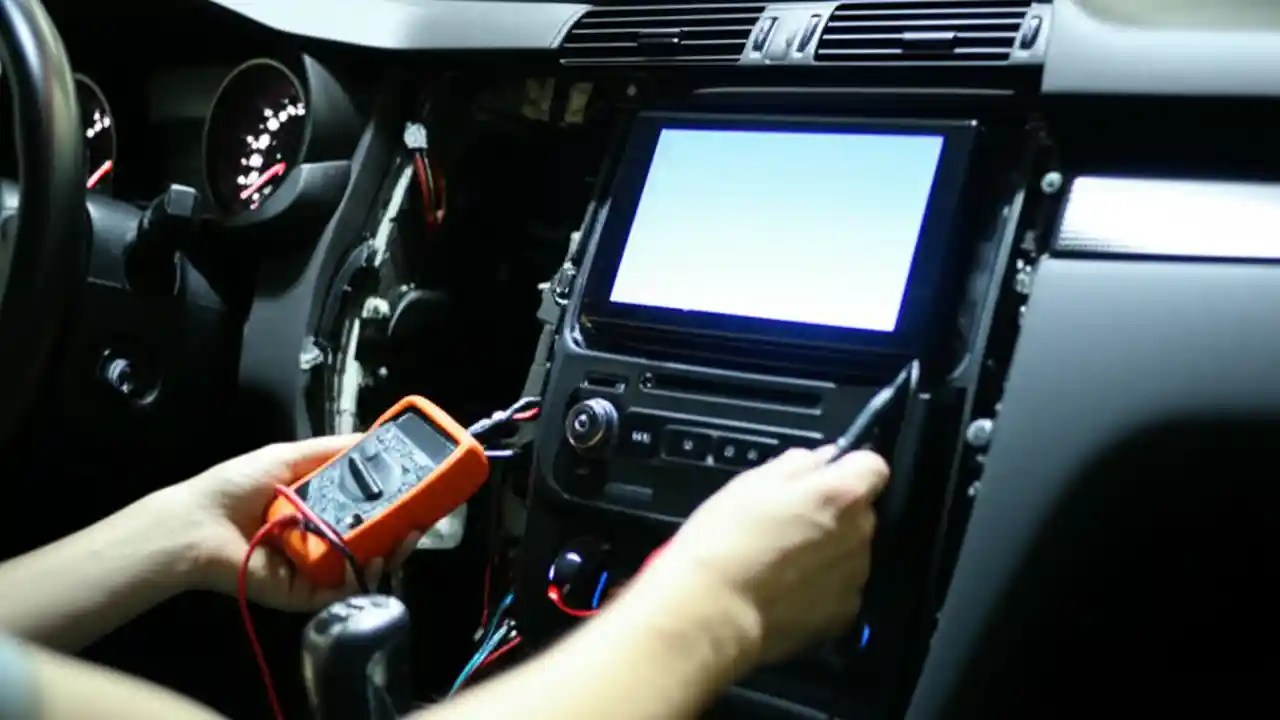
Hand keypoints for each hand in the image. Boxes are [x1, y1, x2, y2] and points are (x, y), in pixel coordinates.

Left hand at [157, 436, 424, 611]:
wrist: (196, 526)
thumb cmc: (236, 487)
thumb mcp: (287, 455)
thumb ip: (330, 449)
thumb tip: (372, 436)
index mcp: (318, 508)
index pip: (366, 509)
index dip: (394, 502)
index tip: (419, 493)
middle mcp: (322, 539)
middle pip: (373, 539)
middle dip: (401, 531)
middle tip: (421, 521)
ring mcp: (316, 569)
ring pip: (365, 565)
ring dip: (391, 553)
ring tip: (406, 537)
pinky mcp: (307, 594)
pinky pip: (344, 588)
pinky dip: (364, 576)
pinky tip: (376, 558)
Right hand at [645, 447, 887, 664]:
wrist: (713, 613)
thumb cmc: (725, 540)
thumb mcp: (750, 484)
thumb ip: (796, 465)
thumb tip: (822, 460)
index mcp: (840, 495)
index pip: (873, 466)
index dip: (849, 468)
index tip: (823, 477)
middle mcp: (859, 535)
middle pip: (860, 512)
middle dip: (834, 513)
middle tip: (789, 522)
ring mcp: (855, 578)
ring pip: (850, 551)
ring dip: (827, 551)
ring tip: (781, 563)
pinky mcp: (844, 615)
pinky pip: (839, 589)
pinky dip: (820, 588)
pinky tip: (785, 591)